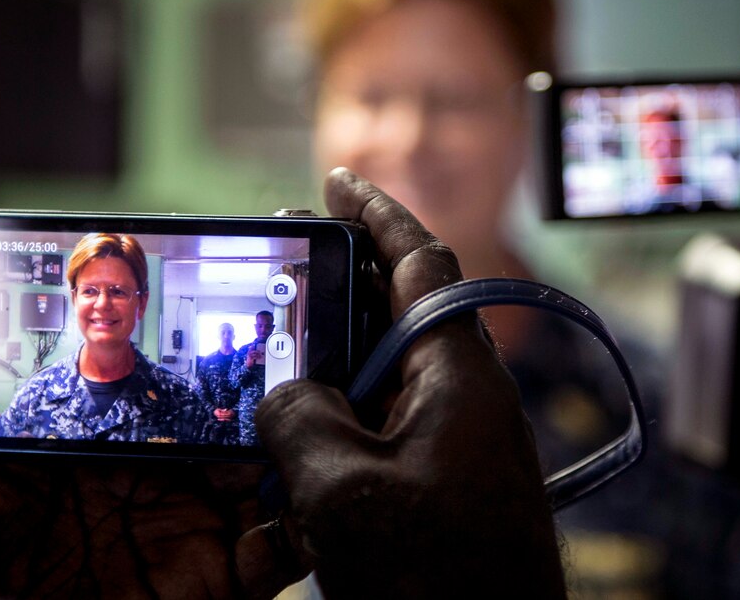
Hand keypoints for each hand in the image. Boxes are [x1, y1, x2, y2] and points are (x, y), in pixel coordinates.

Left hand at [0, 251, 300, 597]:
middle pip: (231, 427)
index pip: (168, 388)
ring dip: (301, 444)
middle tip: (310, 350)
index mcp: (96, 443)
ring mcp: (181, 531)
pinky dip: (304, 526)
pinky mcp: (205, 582)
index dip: (208, 353)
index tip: (243, 303)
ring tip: (325, 408)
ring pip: (266, 479)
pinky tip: (311, 494)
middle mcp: (149, 481)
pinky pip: (271, 555)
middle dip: (276, 391)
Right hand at [243, 168, 565, 597]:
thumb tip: (290, 395)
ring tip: (274, 358)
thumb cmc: (434, 578)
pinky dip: (342, 422)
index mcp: (458, 372)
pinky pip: (387, 427)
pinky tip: (297, 447)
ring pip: (387, 373)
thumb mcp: (342, 491)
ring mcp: (459, 440)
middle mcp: (466, 394)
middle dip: (341, 281)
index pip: (421, 261)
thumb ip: (301, 419)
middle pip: (400, 309)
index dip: (377, 212)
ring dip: (333, 361)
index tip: (336, 179)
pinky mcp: (446, 481)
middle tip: (285, 258)